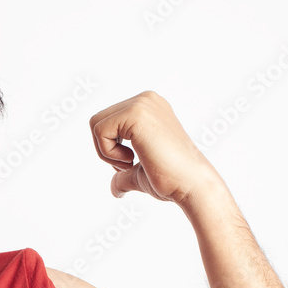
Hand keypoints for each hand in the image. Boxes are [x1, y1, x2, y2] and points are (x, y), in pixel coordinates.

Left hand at [89, 91, 220, 204]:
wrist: (191, 184)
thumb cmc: (172, 180)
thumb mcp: (140, 173)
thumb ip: (124, 173)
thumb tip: (115, 189)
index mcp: (148, 108)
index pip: (107, 122)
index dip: (110, 148)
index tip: (131, 162)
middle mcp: (146, 99)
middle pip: (98, 120)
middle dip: (105, 148)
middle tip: (129, 164)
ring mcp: (142, 103)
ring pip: (96, 124)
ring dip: (106, 151)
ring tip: (131, 162)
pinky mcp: (136, 112)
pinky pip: (99, 130)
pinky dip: (108, 152)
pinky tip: (132, 159)